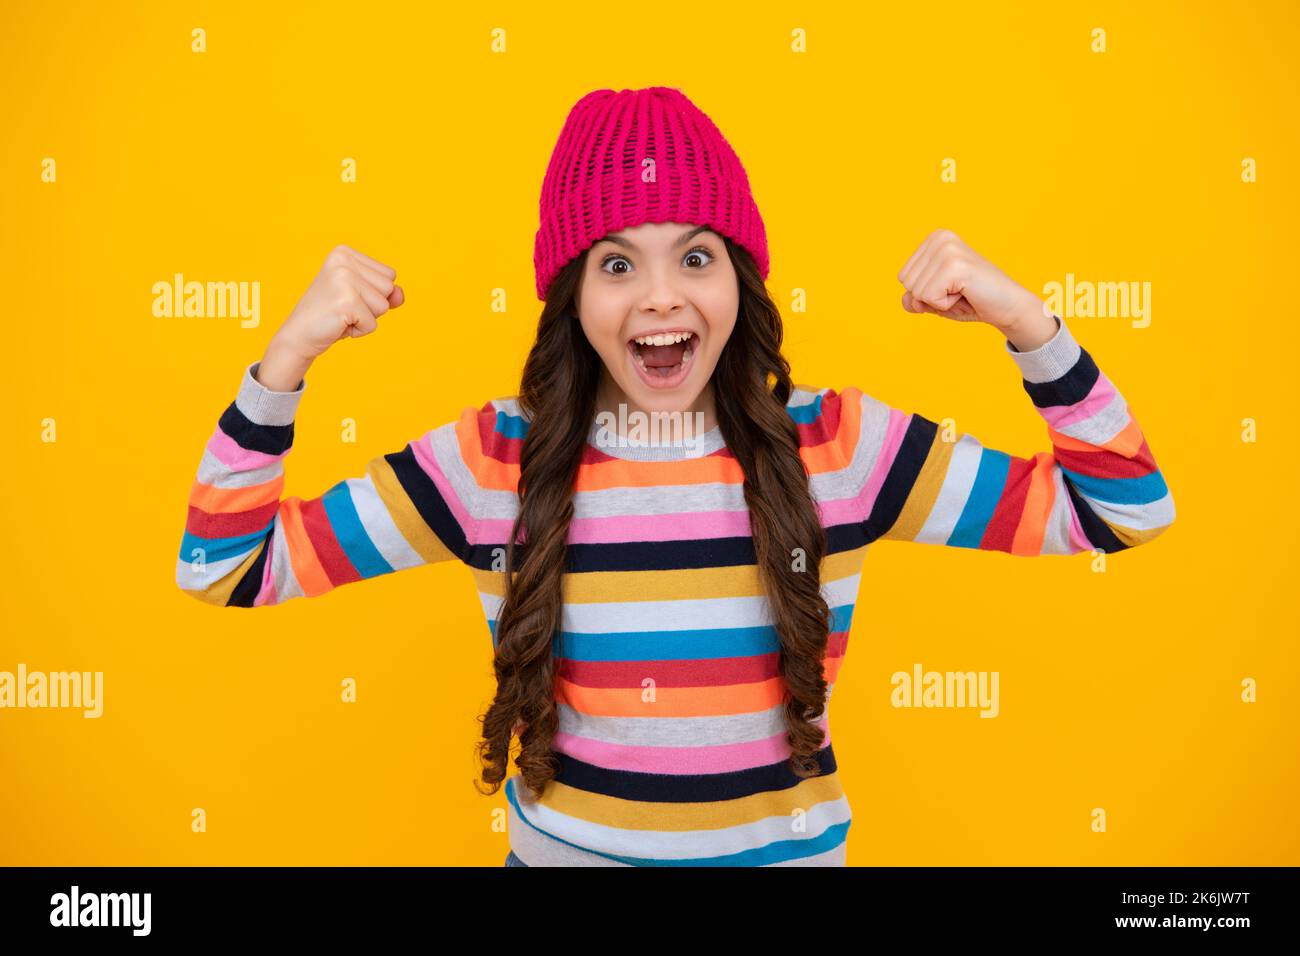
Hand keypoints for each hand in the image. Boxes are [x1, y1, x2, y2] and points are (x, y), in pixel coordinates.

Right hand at [257, 245, 404, 390]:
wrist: (299, 335)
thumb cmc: (331, 315)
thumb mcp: (361, 298)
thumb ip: (386, 292)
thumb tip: (400, 295)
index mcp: (345, 253)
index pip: (389, 275)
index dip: (373, 293)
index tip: (346, 297)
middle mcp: (343, 261)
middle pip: (389, 288)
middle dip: (372, 306)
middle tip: (343, 308)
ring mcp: (344, 280)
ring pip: (384, 306)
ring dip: (366, 318)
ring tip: (341, 315)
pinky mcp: (346, 302)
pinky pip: (373, 324)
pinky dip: (359, 331)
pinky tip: (338, 325)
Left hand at [896, 229, 1043, 332]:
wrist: (1008, 306)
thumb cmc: (971, 300)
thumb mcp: (933, 299)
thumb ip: (913, 298)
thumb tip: (909, 299)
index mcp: (934, 239)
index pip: (903, 276)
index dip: (925, 292)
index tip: (951, 286)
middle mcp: (940, 238)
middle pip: (907, 283)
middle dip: (930, 296)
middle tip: (958, 290)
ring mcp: (948, 250)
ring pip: (916, 292)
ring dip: (938, 301)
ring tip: (962, 291)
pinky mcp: (955, 266)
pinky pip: (929, 298)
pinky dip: (945, 305)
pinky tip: (965, 293)